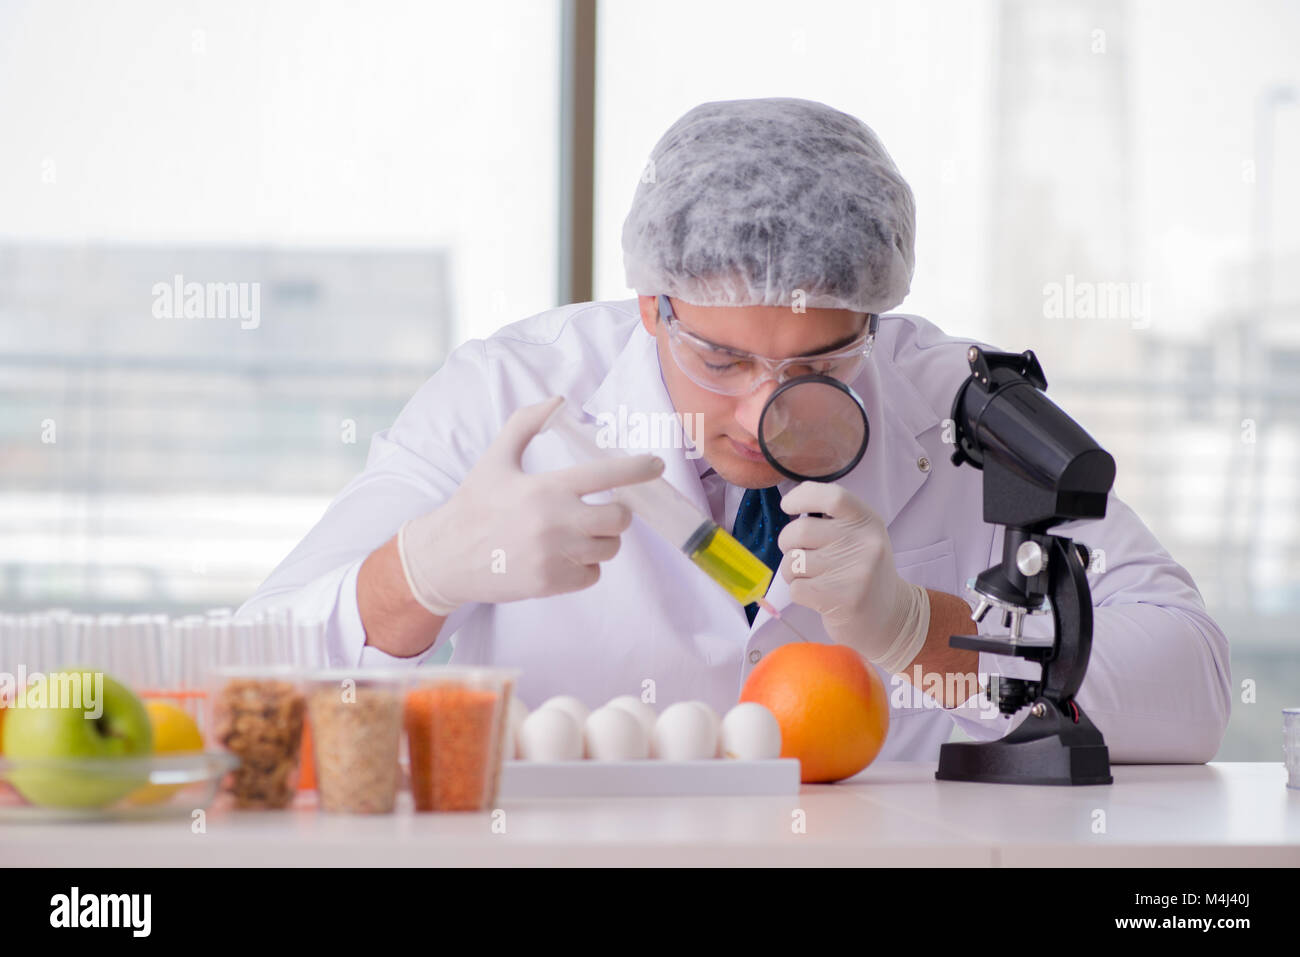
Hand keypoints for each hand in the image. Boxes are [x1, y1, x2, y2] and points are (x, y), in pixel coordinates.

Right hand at [397, 396, 664, 614]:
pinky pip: (592, 575)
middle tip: (603, 510)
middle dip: (618, 513)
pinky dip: (585, 567)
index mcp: (546, 487)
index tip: (656, 466)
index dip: (638, 469)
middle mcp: (554, 522)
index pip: (606, 474)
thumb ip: (525, 424)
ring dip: (601, 541)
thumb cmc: (474, 505)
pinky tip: (562, 558)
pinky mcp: (550, 584)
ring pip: (608, 548)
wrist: (444, 558)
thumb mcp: (495, 459)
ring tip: (577, 535)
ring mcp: (554, 556)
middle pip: (619, 518)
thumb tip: (558, 401)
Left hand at [777, 482, 929, 672]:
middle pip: (800, 531)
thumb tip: (792, 503)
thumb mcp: (860, 537)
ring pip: (793, 562)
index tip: (787, 506)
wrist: (891, 618)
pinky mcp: (841, 599)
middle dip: (787, 542)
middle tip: (798, 553)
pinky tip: (818, 596)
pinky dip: (799, 592)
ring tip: (812, 577)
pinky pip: (796, 588)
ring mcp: (854, 572)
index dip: (802, 497)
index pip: (832, 497)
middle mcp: (864, 543)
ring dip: (792, 571)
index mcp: (867, 522)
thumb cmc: (863, 572)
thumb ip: (833, 520)